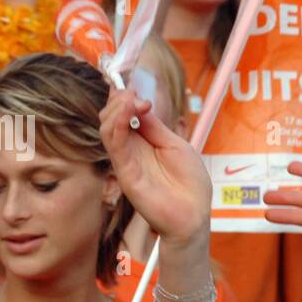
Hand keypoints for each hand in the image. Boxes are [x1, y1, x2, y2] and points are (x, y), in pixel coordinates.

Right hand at [100, 89, 212, 247]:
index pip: (125, 114)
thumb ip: (154, 126)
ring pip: (107, 129)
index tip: (133, 86)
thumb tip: (139, 103)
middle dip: (119, 100)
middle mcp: (132, 150)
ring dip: (116, 110)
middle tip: (134, 95)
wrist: (194, 215)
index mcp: (145, 141)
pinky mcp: (125, 173)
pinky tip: (125, 114)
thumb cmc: (190, 184)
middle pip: (111, 118)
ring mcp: (127, 161)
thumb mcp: (175, 145)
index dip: (125, 97)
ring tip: (131, 100)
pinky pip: (114, 146)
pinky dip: (116, 126)